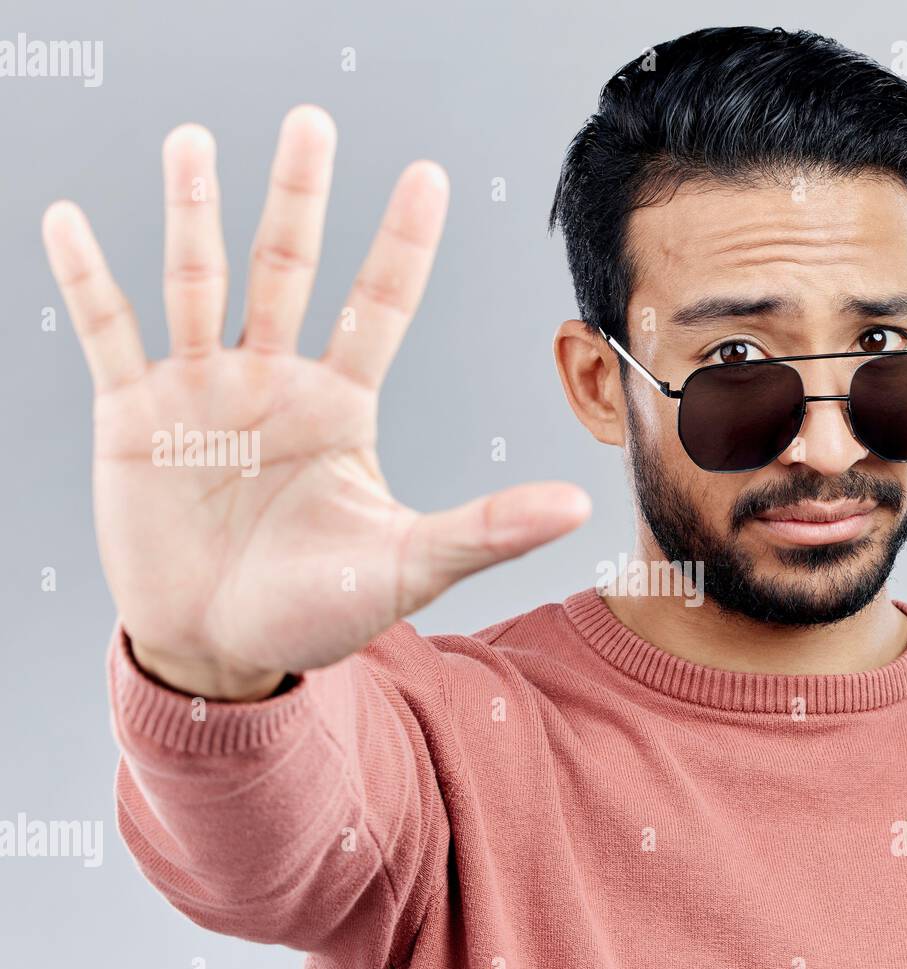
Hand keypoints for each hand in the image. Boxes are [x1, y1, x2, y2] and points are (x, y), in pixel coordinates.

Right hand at [42, 106, 589, 698]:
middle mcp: (274, 383)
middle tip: (311, 121)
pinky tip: (68, 222)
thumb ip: (485, 530)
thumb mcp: (407, 567)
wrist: (221, 651)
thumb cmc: (316, 611)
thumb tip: (579, 504)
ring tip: (193, 143)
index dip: (402, 243)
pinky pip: (109, 335)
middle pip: (288, 271)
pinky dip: (87, 281)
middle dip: (298, 198)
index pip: (379, 306)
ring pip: (199, 283)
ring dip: (195, 214)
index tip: (429, 175)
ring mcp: (203, 394)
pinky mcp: (135, 419)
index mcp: (341, 406)